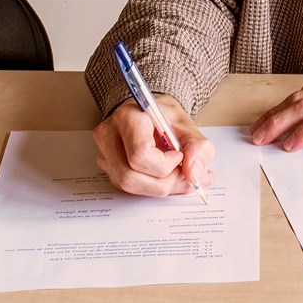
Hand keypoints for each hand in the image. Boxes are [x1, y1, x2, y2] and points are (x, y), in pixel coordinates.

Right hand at [93, 95, 214, 196]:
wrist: (151, 114)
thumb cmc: (165, 117)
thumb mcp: (188, 125)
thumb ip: (198, 148)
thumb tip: (194, 174)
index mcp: (127, 117)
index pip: (140, 154)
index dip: (164, 164)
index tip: (179, 156)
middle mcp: (108, 136)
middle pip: (129, 176)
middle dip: (163, 183)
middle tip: (184, 174)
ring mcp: (104, 154)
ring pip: (127, 186)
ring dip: (158, 188)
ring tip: (179, 177)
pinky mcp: (108, 169)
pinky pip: (128, 188)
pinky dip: (152, 188)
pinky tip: (167, 178)